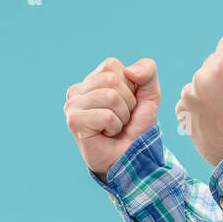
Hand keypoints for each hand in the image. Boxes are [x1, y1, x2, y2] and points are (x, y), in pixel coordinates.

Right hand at [64, 56, 161, 176]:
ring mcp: (72, 105)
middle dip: (127, 101)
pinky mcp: (73, 121)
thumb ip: (147, 72)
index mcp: (92, 80)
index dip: (128, 85)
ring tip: (114, 127)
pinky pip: (105, 115)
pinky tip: (106, 134)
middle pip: (111, 79)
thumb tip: (130, 70)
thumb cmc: (136, 126)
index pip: (112, 65)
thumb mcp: (150, 95)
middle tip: (121, 118)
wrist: (131, 156)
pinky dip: (114, 126)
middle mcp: (77, 90)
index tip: (126, 103)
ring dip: (121, 116)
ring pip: (110, 96)